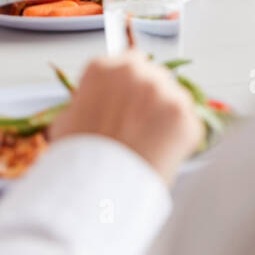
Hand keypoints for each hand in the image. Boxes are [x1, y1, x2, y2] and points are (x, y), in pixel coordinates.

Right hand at [47, 53, 202, 184]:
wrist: (97, 191)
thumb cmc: (79, 161)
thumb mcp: (67, 121)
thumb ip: (88, 102)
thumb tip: (98, 104)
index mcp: (103, 68)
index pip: (127, 63)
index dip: (127, 87)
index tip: (127, 103)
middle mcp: (135, 71)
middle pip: (153, 75)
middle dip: (148, 98)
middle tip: (138, 127)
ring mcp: (163, 91)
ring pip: (172, 96)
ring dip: (165, 115)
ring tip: (147, 144)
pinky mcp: (184, 114)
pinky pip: (187, 120)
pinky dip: (179, 136)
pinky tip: (160, 151)